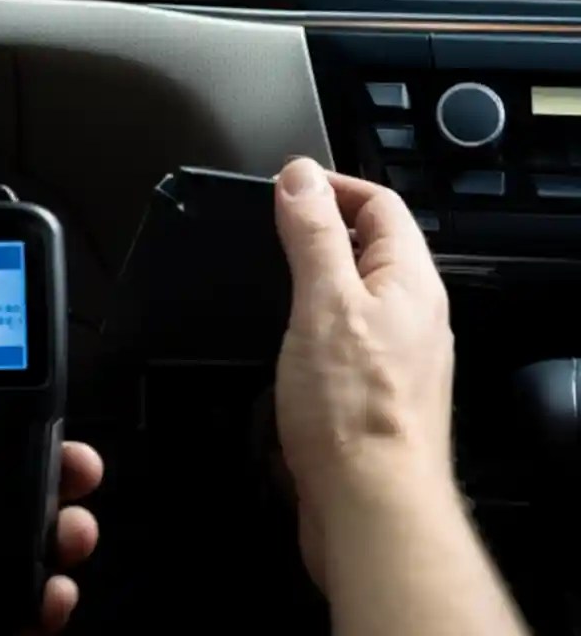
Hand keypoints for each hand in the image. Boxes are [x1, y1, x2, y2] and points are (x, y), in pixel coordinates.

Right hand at [273, 159, 455, 586]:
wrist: (369, 506)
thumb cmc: (351, 411)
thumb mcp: (322, 303)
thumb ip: (313, 236)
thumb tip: (300, 175)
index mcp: (410, 283)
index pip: (381, 205)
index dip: (331, 186)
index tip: (282, 187)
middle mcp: (414, 317)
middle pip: (372, 250)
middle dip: (321, 230)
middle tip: (268, 230)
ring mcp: (397, 359)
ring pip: (357, 297)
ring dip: (315, 281)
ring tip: (270, 281)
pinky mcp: (373, 396)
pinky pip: (346, 341)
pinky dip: (313, 328)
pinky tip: (284, 345)